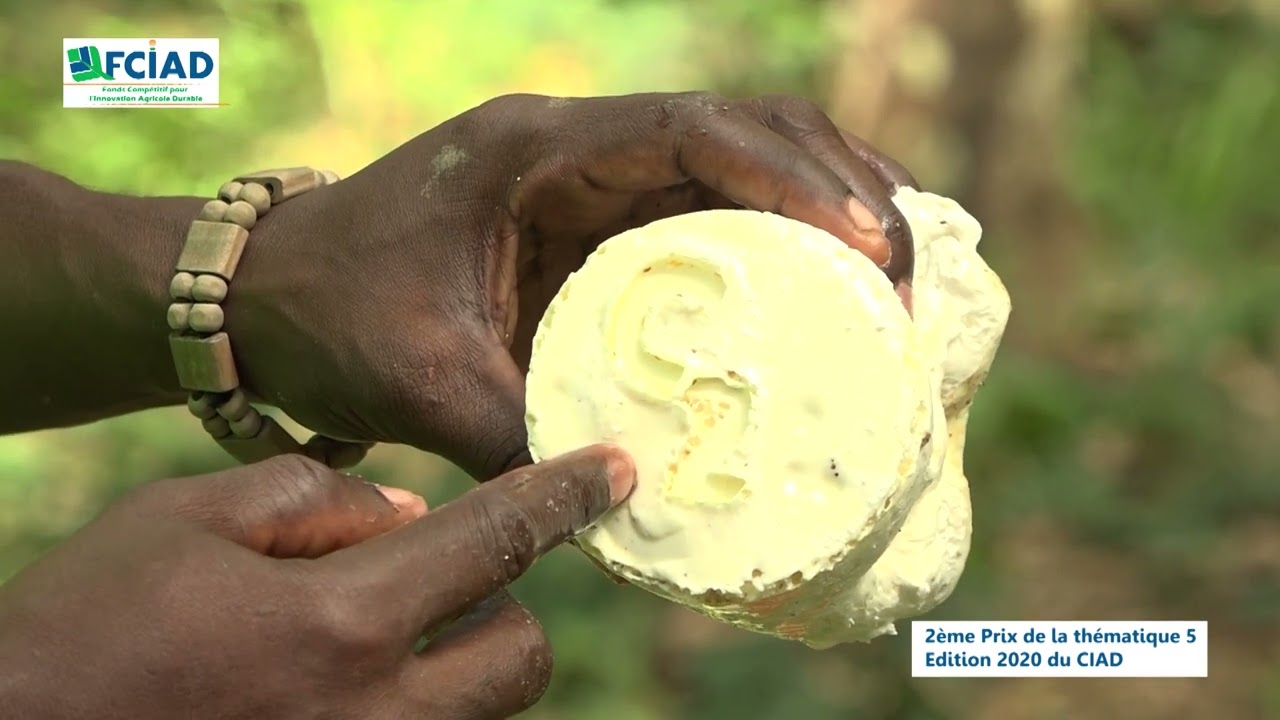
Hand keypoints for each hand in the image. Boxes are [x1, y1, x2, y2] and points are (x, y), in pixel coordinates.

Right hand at [0, 446, 635, 718]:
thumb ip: (318, 500)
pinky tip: (338, 683)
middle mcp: (370, 715)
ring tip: (372, 634)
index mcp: (338, 621)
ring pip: (477, 718)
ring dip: (457, 666)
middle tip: (445, 581)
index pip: (494, 541)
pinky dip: (410, 707)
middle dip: (505, 608)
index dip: (563, 495)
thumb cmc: (84, 626)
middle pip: (519, 658)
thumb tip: (416, 516)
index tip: (614, 470)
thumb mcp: (187, 517)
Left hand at [231, 92, 918, 479]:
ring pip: (739, 154)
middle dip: (838, 181)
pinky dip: (780, 229)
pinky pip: (708, 202)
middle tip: (909, 264)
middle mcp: (576, 144)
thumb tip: (631, 501)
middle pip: (741, 124)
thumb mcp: (426, 383)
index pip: (692, 130)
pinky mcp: (596, 213)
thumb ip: (523, 438)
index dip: (793, 177)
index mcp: (536, 152)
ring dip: (824, 197)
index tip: (867, 241)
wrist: (267, 292)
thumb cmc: (334, 317)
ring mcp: (590, 172)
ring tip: (899, 265)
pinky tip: (830, 278)